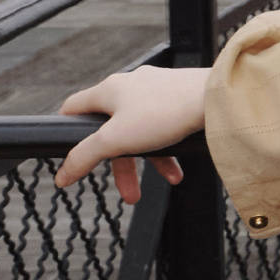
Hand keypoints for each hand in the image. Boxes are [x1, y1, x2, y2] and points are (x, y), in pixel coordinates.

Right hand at [55, 65, 210, 201]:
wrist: (217, 98)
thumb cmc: (164, 113)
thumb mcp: (116, 140)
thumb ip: (85, 157)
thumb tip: (62, 175)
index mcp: (108, 90)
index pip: (74, 107)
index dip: (67, 130)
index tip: (70, 152)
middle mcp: (130, 85)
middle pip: (113, 130)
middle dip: (122, 165)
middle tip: (129, 193)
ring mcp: (157, 89)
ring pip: (142, 130)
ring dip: (152, 160)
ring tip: (170, 180)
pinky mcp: (180, 96)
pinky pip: (166, 125)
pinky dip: (170, 147)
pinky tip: (180, 168)